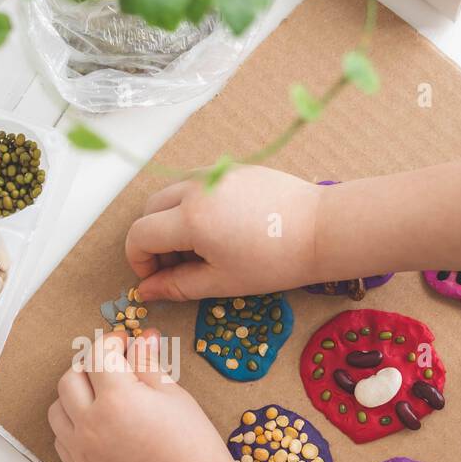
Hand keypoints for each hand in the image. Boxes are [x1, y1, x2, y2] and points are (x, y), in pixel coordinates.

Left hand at [48, 329, 238, 461]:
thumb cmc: (192, 448)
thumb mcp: (174, 396)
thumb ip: (149, 365)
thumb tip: (141, 339)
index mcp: (117, 398)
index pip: (98, 355)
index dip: (112, 342)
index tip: (124, 344)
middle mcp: (91, 423)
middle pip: (70, 379)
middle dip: (90, 366)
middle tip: (113, 366)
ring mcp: (83, 450)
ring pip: (57, 409)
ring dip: (74, 395)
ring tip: (101, 396)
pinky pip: (61, 440)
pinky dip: (72, 426)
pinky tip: (95, 424)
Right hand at [125, 166, 324, 301]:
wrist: (321, 231)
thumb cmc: (276, 261)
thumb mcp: (221, 281)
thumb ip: (177, 286)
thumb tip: (147, 292)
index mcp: (189, 219)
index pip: (139, 234)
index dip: (139, 260)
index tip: (155, 278)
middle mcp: (195, 188)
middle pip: (150, 210)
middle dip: (153, 240)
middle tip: (176, 267)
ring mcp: (213, 174)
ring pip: (171, 195)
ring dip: (171, 221)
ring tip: (199, 249)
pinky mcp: (232, 169)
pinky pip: (196, 185)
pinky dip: (192, 207)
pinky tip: (220, 230)